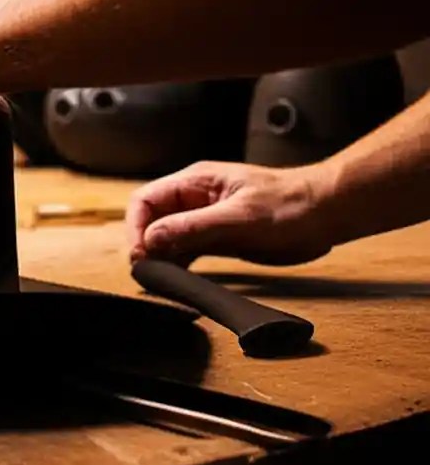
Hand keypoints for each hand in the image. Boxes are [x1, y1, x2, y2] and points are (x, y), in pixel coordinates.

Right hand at [126, 161, 336, 267]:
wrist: (327, 213)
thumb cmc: (290, 205)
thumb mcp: (240, 217)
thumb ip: (193, 227)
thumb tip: (151, 238)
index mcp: (195, 182)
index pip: (146, 200)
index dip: (136, 227)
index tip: (140, 254)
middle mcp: (194, 199)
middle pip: (152, 220)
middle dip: (145, 245)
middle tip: (148, 273)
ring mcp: (204, 219)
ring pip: (166, 239)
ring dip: (160, 259)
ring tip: (160, 282)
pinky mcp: (217, 239)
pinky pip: (186, 252)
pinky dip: (178, 267)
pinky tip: (177, 282)